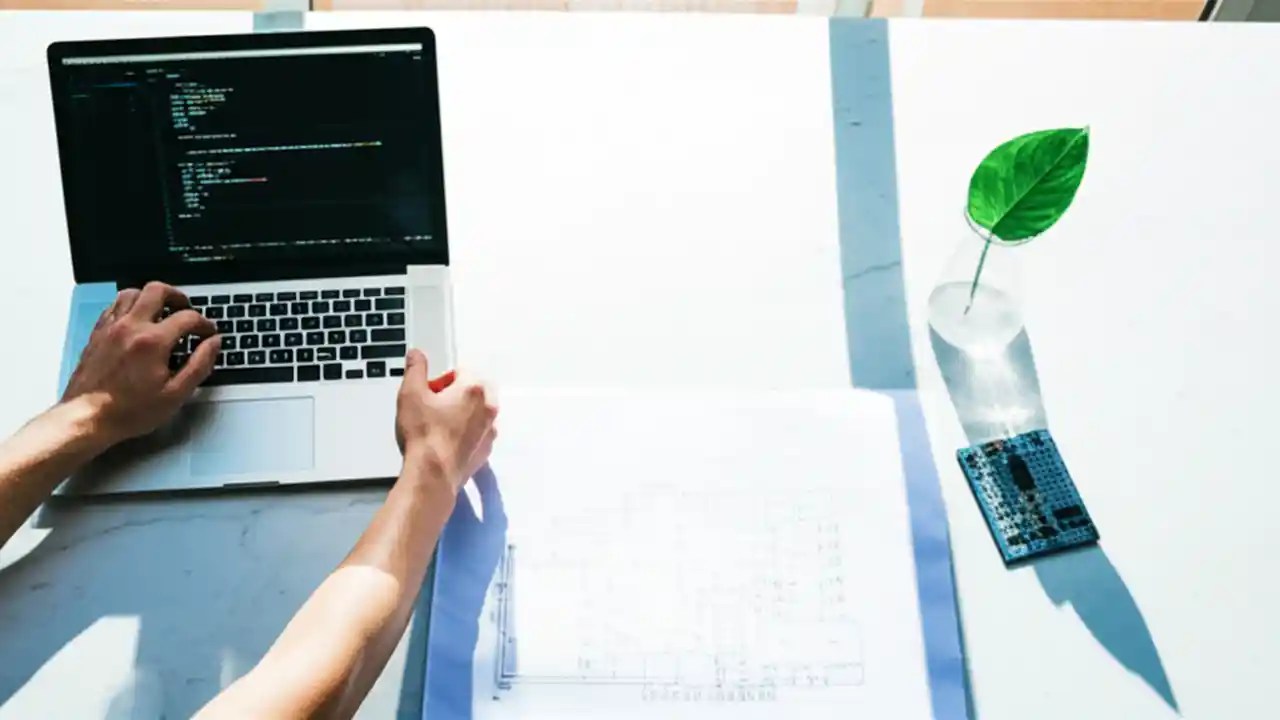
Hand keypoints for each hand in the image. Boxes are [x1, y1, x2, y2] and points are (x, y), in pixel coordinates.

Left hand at [62, 281, 219, 447]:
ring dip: (151, 297)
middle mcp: (131, 327)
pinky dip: (129, 306)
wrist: (88, 417)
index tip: (208, 334)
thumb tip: (213, 343)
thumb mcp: (176, 394)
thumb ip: (199, 364)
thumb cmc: (130, 411)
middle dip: (177, 296)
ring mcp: (111, 328)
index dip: (204, 324)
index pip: (188, 317)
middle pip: (157, 290)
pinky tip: (136, 321)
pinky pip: (114, 306)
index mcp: (153, 341)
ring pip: (132, 293)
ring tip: (161, 312)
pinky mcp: (97, 333)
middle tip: (186, 310)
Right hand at [395, 350, 496, 491]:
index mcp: (474, 389)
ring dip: (460, 415)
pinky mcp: (485, 450)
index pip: (460, 372)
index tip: (428, 394)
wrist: (432, 475)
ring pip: (475, 413)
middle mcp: (488, 408)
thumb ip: (415, 368)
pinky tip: (445, 443)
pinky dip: (465, 435)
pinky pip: (477, 434)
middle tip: (432, 408)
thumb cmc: (423, 435)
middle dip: (452, 395)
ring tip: (437, 427)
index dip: (440, 381)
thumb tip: (417, 354)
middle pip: (471, 391)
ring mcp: (489, 431)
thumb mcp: (410, 393)